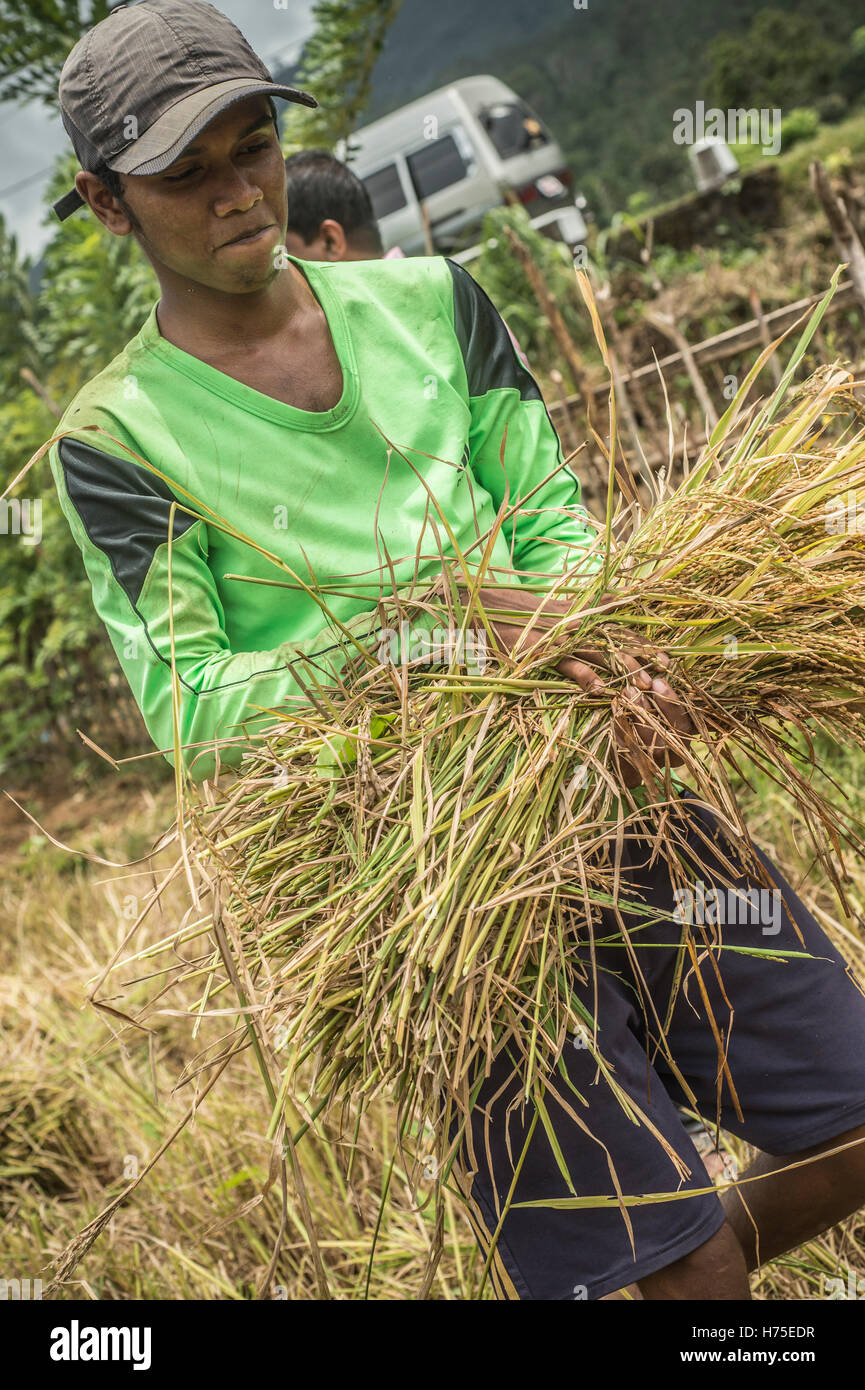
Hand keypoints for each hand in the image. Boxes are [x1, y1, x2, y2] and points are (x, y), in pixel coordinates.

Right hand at [458, 583, 693, 788]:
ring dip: (623, 672)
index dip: (649, 645)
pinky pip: (568, 663)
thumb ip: (590, 609)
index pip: (625, 628)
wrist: (484, 605)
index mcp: (584, 614)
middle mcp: (577, 622)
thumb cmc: (523, 614)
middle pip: (620, 641)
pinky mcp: (541, 649)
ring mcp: (560, 635)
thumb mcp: (559, 609)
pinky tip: (601, 690)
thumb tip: (624, 604)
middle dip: (646, 662)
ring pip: (600, 653)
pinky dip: (585, 676)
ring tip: (644, 691)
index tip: (670, 662)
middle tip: (667, 683)